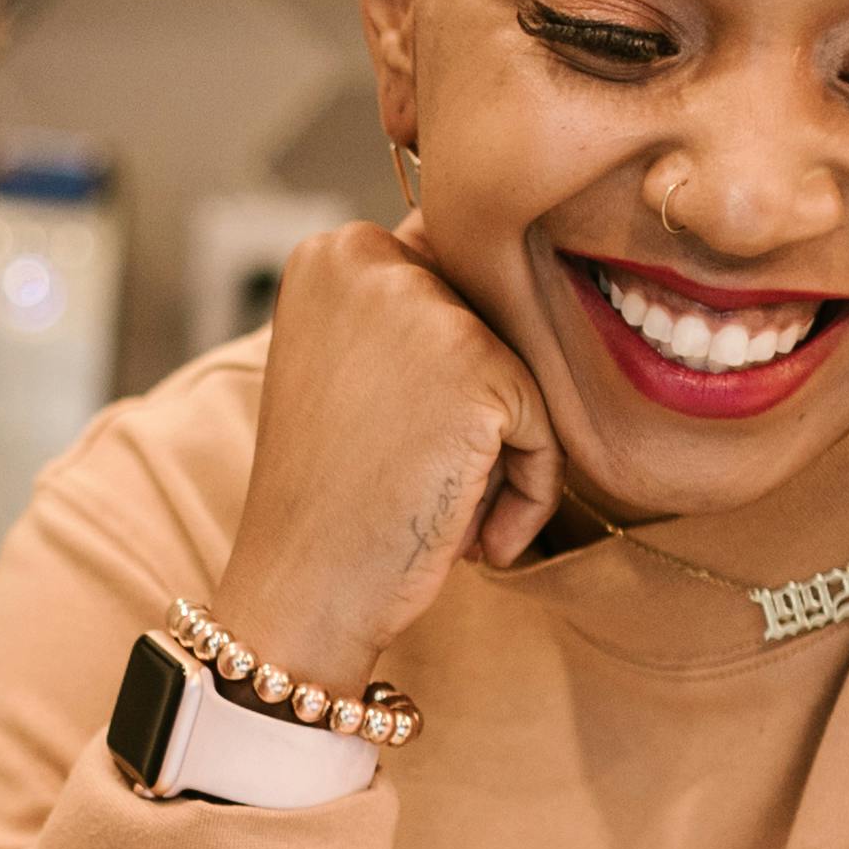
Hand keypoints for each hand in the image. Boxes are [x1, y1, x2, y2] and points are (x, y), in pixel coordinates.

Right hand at [202, 217, 558, 697]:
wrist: (301, 595)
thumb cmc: (332, 500)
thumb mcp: (352, 371)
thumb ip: (414, 317)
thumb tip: (512, 283)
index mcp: (331, 254)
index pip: (452, 284)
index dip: (442, 379)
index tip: (390, 444)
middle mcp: (367, 257)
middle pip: (492, 324)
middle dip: (473, 414)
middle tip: (410, 481)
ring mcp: (420, 306)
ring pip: (524, 374)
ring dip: (499, 457)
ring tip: (437, 507)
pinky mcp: (475, 366)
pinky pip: (546, 425)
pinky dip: (526, 490)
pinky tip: (468, 534)